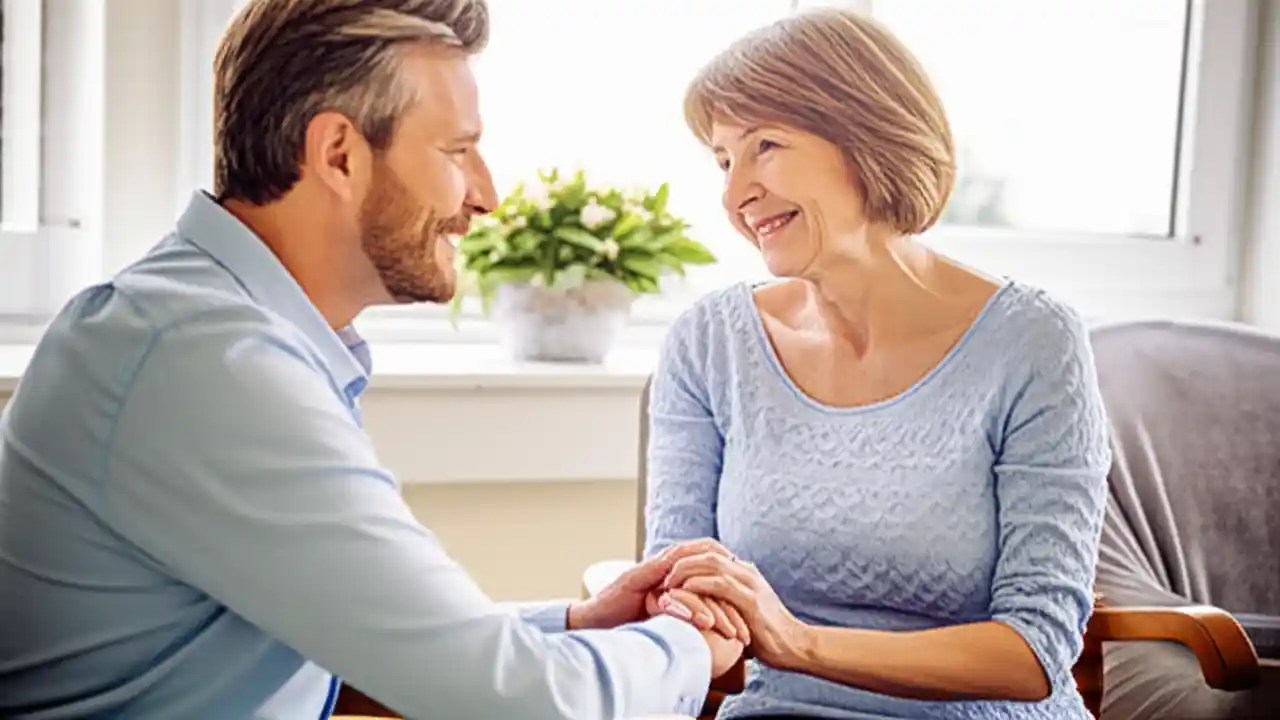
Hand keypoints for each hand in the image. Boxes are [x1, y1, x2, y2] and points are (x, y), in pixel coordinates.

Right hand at [568, 538, 731, 630]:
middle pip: (705, 576)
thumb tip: (709, 632)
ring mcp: (650, 571)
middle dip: (727, 603)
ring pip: (690, 578)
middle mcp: (664, 570)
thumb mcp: (660, 620)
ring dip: (711, 604)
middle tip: (745, 625)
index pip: (708, 580)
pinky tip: (702, 614)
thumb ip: (682, 618)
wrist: (587, 620)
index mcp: (672, 578)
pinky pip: (667, 582)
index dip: (729, 597)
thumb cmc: (621, 622)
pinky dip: (687, 598)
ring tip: (728, 627)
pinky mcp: (636, 577)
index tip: (749, 619)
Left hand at [665, 552, 813, 669]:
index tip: (662, 567)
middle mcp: (745, 571)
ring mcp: (749, 584)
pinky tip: (684, 590)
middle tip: (659, 571)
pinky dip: (699, 584)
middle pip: (706, 550)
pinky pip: (720, 584)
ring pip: (711, 562)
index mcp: (742, 571)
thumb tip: (693, 608)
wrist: (795, 646)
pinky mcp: (751, 600)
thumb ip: (720, 604)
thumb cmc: (764, 635)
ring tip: (667, 581)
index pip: (708, 550)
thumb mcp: (738, 612)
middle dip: (679, 557)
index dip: (683, 555)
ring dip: (685, 569)